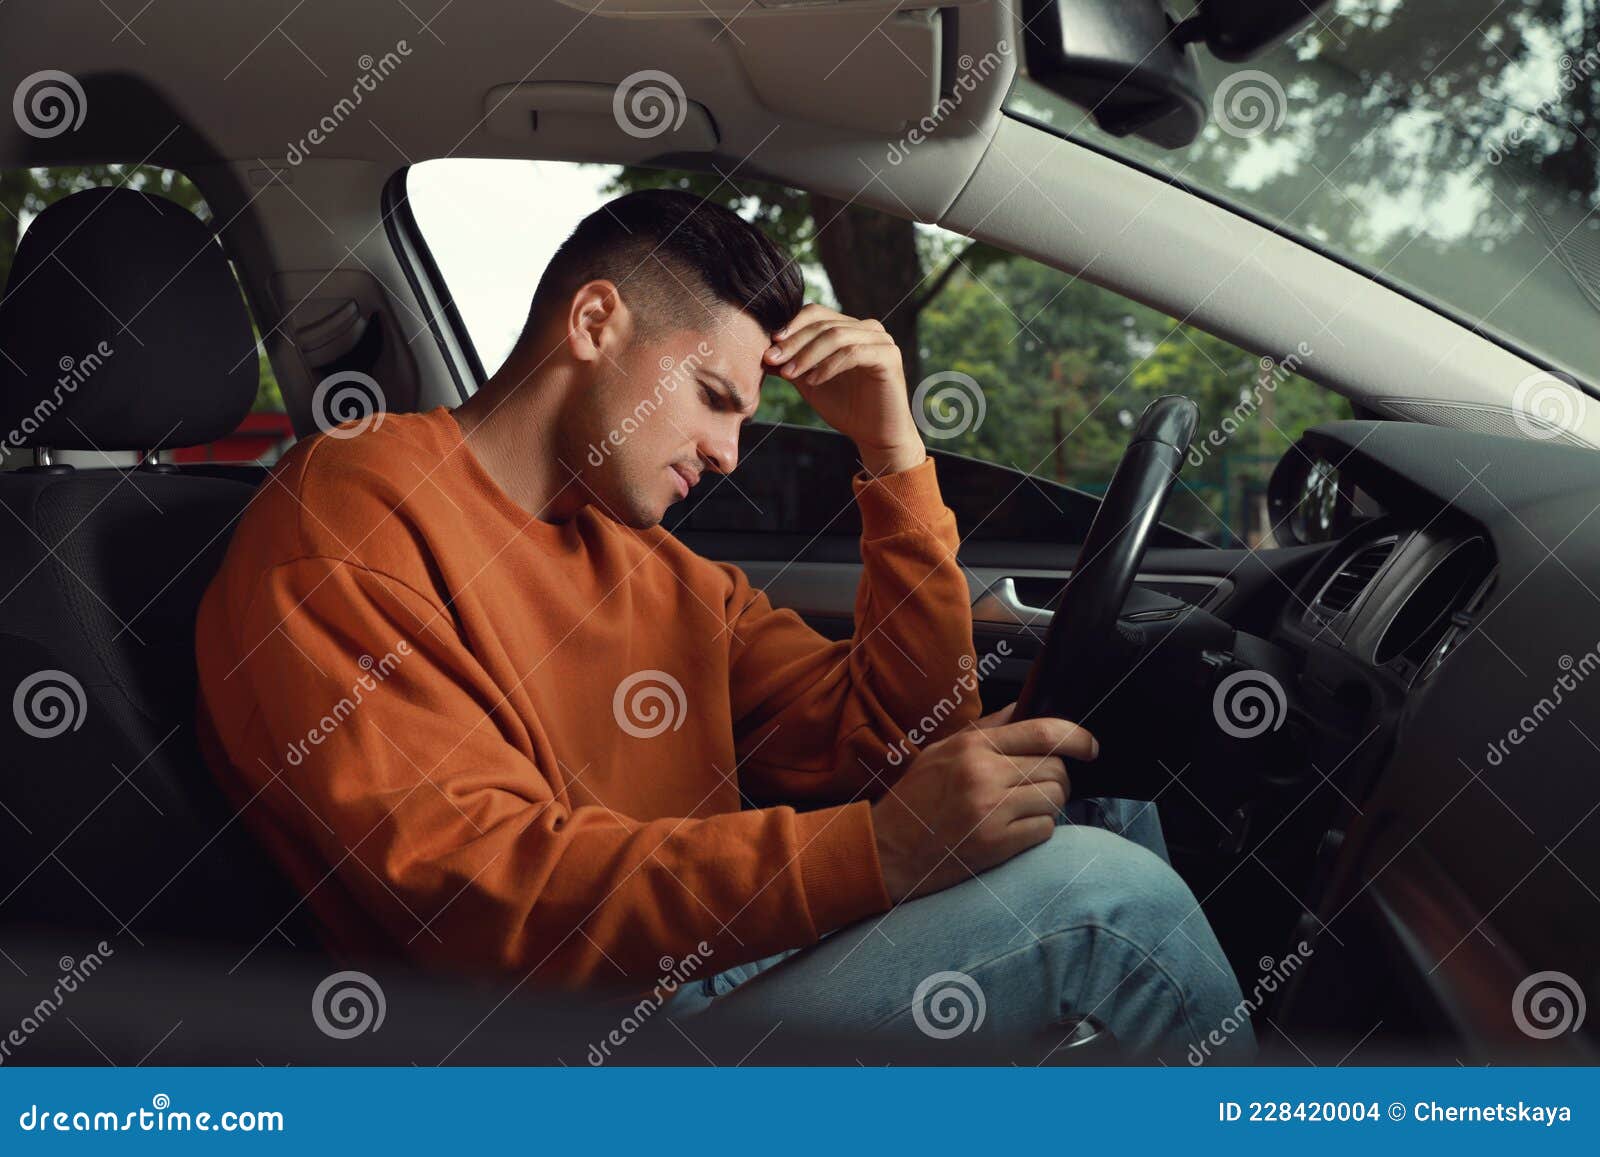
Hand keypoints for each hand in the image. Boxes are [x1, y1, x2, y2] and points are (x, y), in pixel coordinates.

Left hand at [764, 304, 925, 475]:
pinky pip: (853, 353)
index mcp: (849, 328)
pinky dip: (829, 366)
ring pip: (836, 336)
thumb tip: (762, 354)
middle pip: (823, 323)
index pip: (816, 314)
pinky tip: (813, 380)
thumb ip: (792, 364)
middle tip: (772, 359)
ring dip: (807, 355)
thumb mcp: (810, 382)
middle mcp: (867, 329)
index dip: (791, 327)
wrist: (875, 436)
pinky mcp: (889, 356)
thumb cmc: (845, 408)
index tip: (769, 347)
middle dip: (794, 342)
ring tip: (789, 373)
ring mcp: (880, 340)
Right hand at [870, 703, 1098, 902]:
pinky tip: (1014, 830)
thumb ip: (987, 730)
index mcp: (972, 746)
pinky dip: (1037, 830)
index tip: (1090, 746)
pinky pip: (1044, 830)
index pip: (1042, 731)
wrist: (886, 849)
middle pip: (1055, 769)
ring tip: (1023, 810)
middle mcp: (983, 775)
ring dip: (1048, 805)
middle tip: (1042, 787)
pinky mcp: (995, 845)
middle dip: (1059, 778)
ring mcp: (990, 811)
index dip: (1077, 737)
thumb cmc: (915, 799)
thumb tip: (1025, 710)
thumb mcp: (942, 751)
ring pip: (1054, 800)